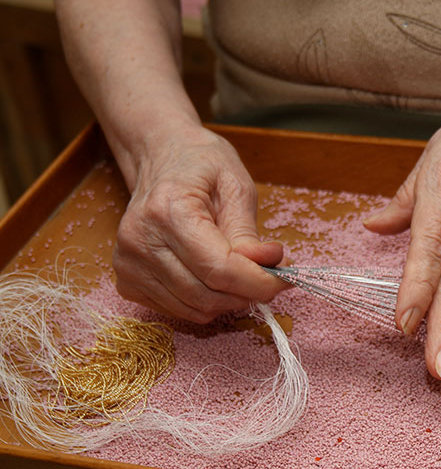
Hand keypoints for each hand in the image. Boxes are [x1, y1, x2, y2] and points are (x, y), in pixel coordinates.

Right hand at [113, 126, 286, 322]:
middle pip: (207, 295)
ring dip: (229, 299)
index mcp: (168, 211)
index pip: (219, 269)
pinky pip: (179, 310)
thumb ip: (249, 232)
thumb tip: (270, 265)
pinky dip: (206, 302)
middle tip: (269, 274)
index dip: (259, 282)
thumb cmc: (200, 166)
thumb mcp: (236, 185)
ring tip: (241, 271)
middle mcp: (140, 241)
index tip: (286, 278)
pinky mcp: (127, 280)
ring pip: (195, 309)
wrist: (160, 158)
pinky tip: (212, 275)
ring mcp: (129, 264)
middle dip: (248, 292)